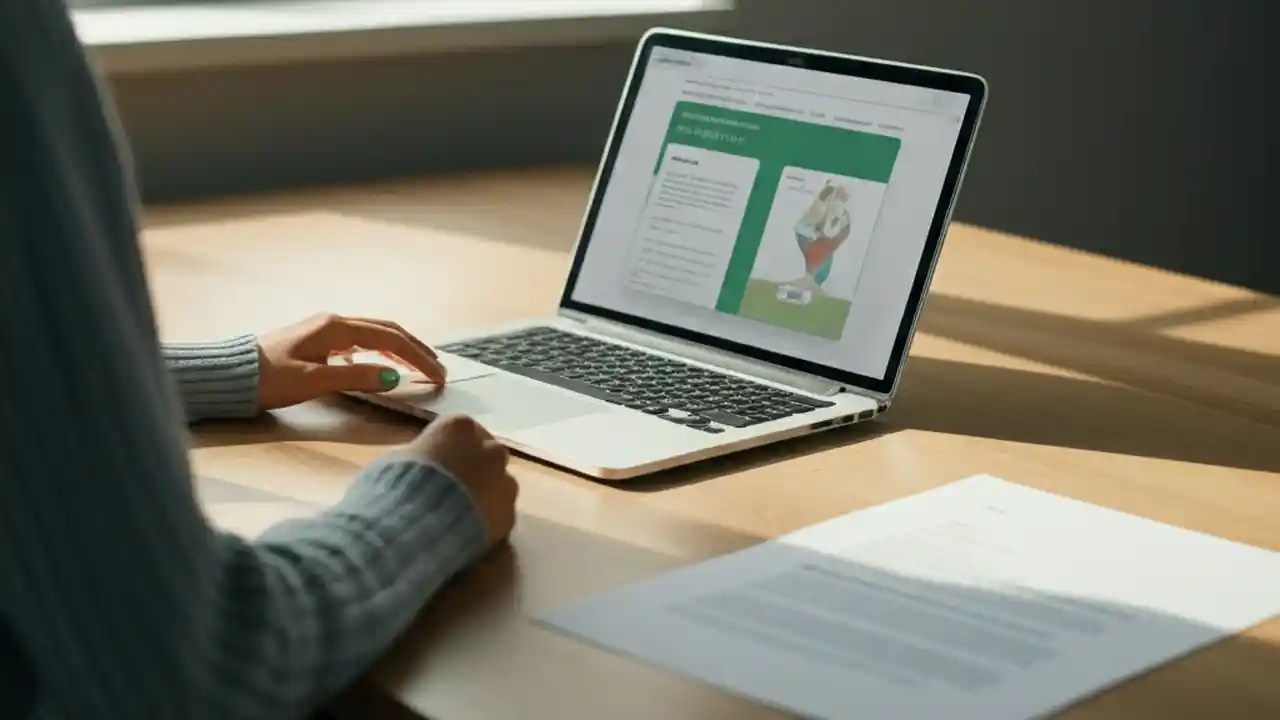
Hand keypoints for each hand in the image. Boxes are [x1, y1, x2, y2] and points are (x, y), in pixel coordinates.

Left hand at [257, 313, 446, 410]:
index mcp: (337, 328)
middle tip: (438, 368)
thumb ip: (356, 377)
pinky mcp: (317, 341)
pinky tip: (381, 365)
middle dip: (416, 348)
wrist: (231, 375)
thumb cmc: (268, 379)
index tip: (438, 376)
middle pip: (387, 330)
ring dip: (400, 349)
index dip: (418, 358)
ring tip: (419, 366)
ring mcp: (325, 330)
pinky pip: (360, 342)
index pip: (390, 339)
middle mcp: (334, 323)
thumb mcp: (313, 381)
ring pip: (374, 334)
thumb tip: (393, 378)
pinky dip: (380, 352)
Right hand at [399, 415, 517, 547]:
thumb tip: (423, 461)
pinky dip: (489, 519)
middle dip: (476, 466)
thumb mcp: (396, 460)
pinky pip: (501, 513)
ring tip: (463, 512)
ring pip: (500, 483)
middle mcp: (489, 449)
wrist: (413, 528)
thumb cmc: (395, 486)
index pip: (462, 430)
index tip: (441, 462)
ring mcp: (504, 481)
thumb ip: (420, 455)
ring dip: (487, 492)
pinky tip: (470, 530)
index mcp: (459, 427)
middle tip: (455, 487)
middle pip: (487, 453)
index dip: (451, 448)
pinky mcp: (509, 514)